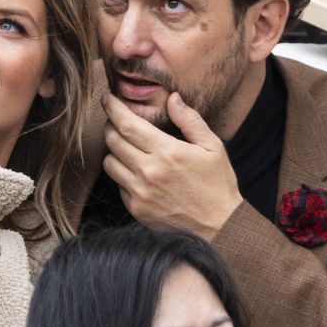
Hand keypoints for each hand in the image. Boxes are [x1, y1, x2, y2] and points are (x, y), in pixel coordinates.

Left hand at [102, 92, 241, 239]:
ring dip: (114, 151)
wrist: (219, 227)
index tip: (106, 98)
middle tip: (118, 121)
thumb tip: (173, 98)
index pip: (127, 124)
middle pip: (112, 140)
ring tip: (127, 146)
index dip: (112, 108)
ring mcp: (140, 193)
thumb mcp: (213, 147)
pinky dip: (122, 174)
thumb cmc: (217, 185)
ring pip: (109, 163)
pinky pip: (118, 184)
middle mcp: (149, 172)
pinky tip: (137, 171)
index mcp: (167, 152)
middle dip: (111, 125)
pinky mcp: (136, 209)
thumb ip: (190, 120)